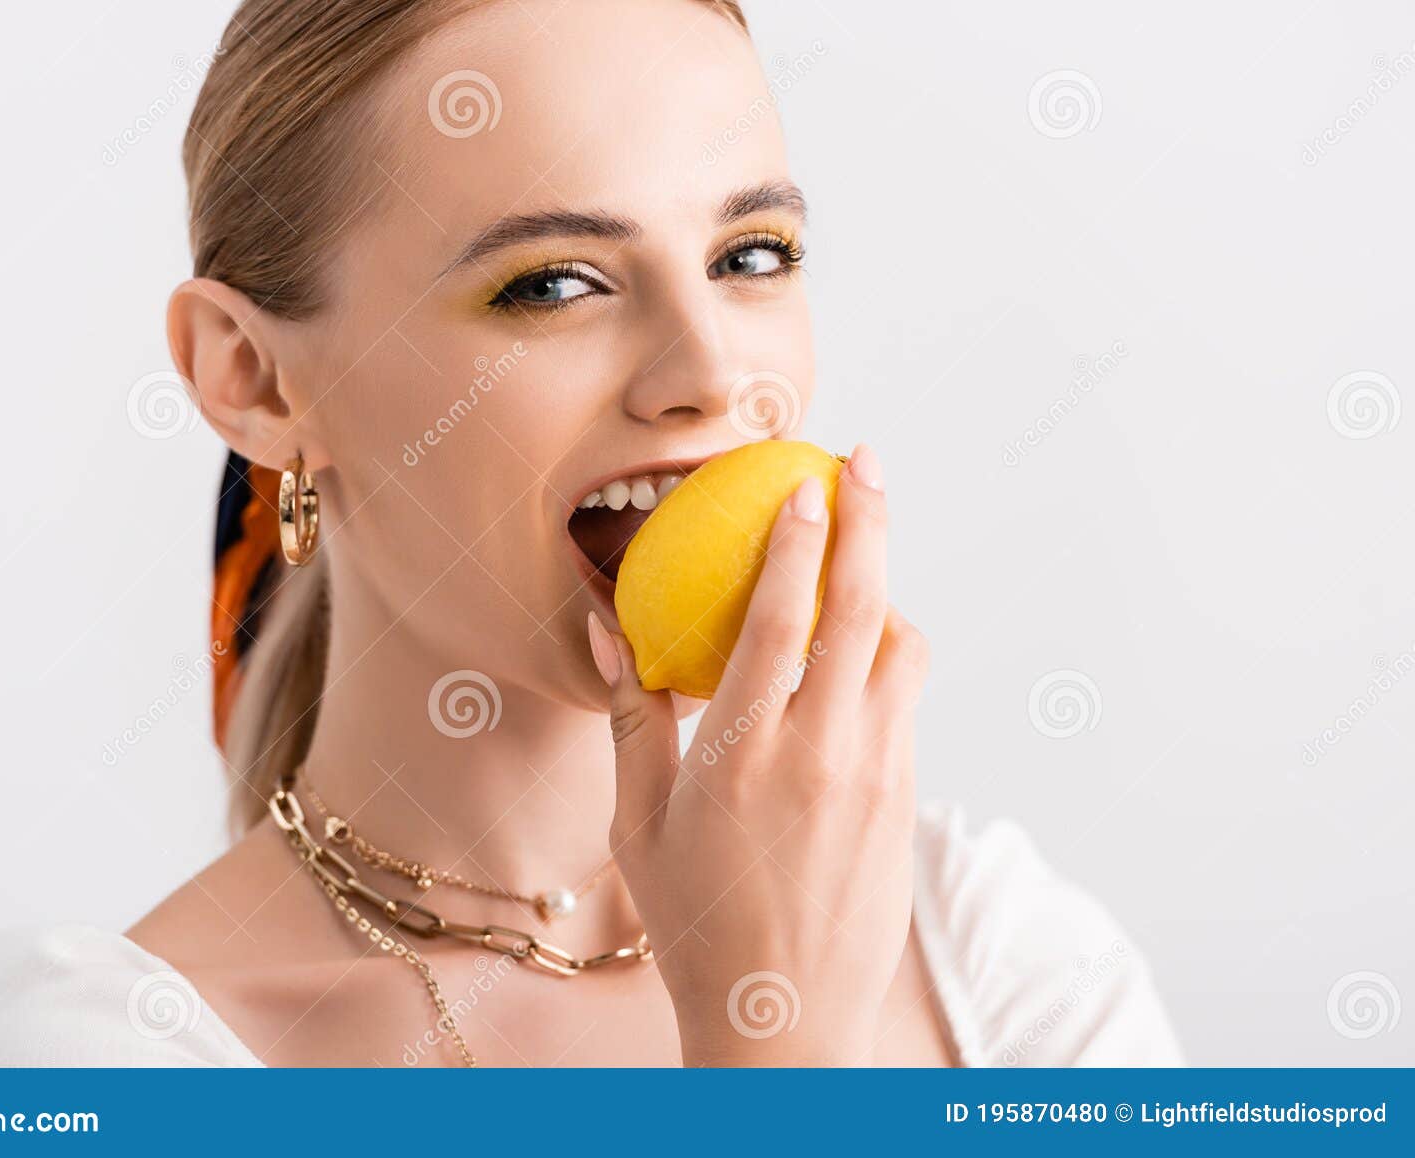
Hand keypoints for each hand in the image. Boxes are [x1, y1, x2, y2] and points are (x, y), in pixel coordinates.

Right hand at [587, 444, 928, 1065]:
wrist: (782, 1019)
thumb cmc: (695, 923)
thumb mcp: (640, 825)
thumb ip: (633, 720)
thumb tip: (609, 634)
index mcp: (741, 753)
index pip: (784, 617)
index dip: (800, 539)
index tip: (809, 482)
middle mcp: (821, 753)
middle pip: (862, 608)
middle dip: (872, 521)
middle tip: (870, 463)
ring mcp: (875, 778)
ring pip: (903, 651)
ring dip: (888, 590)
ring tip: (863, 560)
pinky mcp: (904, 803)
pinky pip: (906, 703)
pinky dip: (889, 658)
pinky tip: (861, 654)